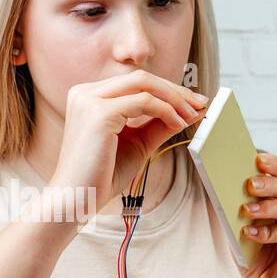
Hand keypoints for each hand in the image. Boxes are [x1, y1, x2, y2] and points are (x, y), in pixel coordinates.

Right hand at [49, 69, 207, 211]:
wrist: (76, 199)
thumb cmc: (101, 175)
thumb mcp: (139, 143)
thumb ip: (160, 124)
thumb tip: (191, 111)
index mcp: (89, 97)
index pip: (135, 83)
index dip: (168, 90)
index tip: (193, 102)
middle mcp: (85, 92)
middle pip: (141, 78)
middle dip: (175, 90)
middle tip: (200, 104)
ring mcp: (89, 100)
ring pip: (144, 83)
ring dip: (174, 98)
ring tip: (191, 115)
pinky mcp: (98, 113)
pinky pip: (144, 101)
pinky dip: (166, 110)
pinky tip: (178, 124)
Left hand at [237, 152, 276, 277]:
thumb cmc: (257, 258)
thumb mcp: (244, 225)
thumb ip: (241, 204)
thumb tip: (225, 182)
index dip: (274, 165)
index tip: (257, 158)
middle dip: (270, 184)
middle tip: (248, 184)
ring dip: (269, 207)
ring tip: (246, 211)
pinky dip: (273, 231)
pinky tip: (252, 234)